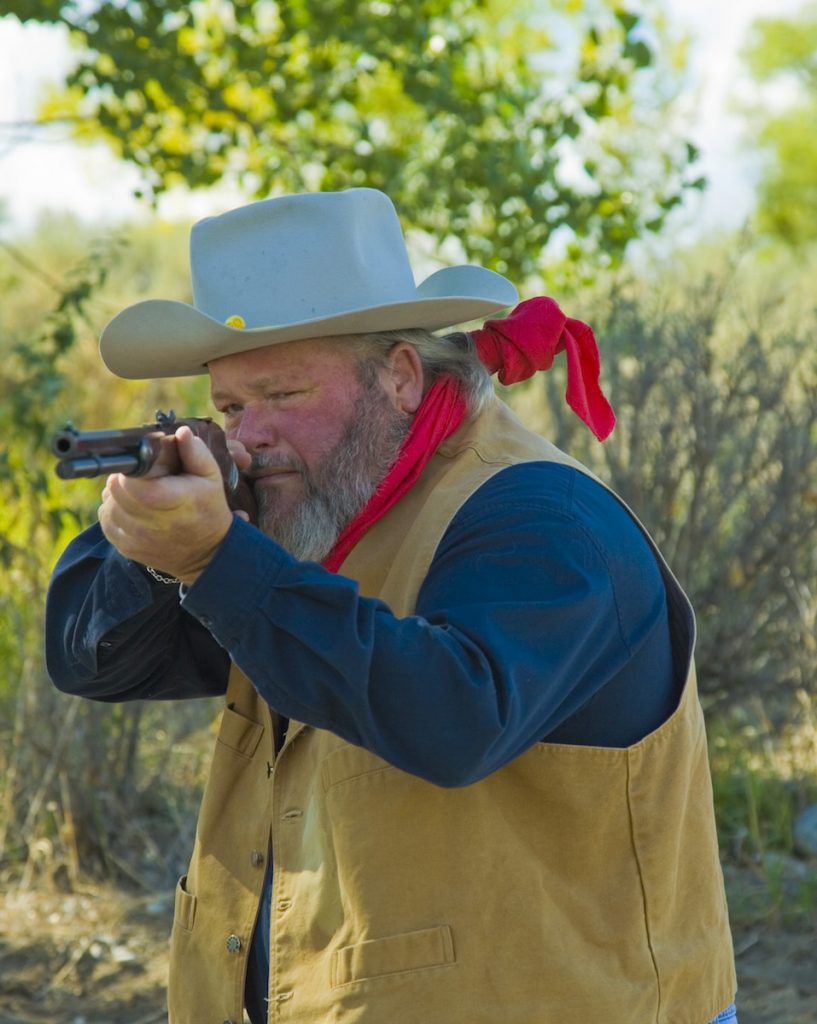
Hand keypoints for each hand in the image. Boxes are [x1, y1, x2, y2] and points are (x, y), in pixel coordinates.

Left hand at [99, 426, 233, 585]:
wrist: (207, 554)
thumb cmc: (208, 510)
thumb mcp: (211, 478)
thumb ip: (196, 453)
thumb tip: (181, 432)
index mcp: (170, 501)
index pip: (129, 480)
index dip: (130, 469)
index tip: (142, 467)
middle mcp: (149, 523)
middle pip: (115, 490)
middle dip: (123, 479)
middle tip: (142, 479)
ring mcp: (135, 538)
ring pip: (107, 503)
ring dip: (117, 495)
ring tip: (138, 494)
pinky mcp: (126, 548)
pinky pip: (106, 521)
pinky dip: (114, 511)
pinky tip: (132, 509)